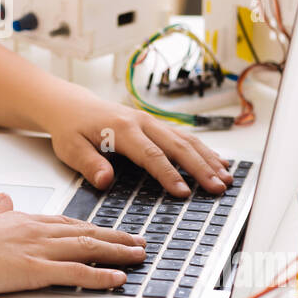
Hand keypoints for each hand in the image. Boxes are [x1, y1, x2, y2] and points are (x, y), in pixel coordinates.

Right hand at [0, 193, 148, 295]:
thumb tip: (2, 200)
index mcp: (22, 220)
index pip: (66, 222)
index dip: (92, 228)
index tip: (109, 230)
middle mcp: (35, 231)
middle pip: (85, 232)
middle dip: (115, 237)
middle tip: (139, 241)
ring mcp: (36, 249)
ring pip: (88, 248)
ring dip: (117, 252)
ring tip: (139, 256)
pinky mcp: (33, 270)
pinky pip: (75, 273)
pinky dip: (100, 276)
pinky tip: (117, 278)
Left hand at [40, 87, 232, 196]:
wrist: (71, 105)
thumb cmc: (71, 129)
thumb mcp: (71, 148)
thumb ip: (88, 164)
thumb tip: (104, 179)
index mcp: (122, 129)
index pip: (150, 155)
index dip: (168, 174)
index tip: (184, 192)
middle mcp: (141, 122)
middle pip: (177, 146)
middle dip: (200, 168)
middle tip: (218, 187)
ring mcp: (151, 122)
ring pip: (185, 140)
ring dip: (208, 159)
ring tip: (226, 178)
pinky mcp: (155, 125)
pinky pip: (183, 137)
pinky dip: (203, 150)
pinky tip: (218, 162)